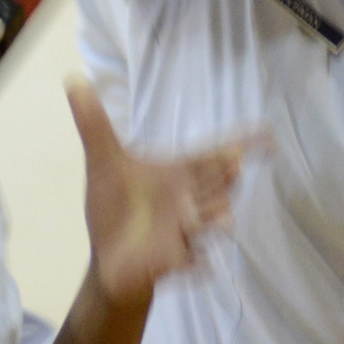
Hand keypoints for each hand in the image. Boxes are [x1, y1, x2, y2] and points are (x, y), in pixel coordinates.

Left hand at [68, 78, 244, 308]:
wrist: (110, 257)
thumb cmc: (114, 206)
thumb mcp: (103, 162)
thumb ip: (94, 124)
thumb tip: (73, 79)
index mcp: (179, 173)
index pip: (216, 154)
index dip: (244, 144)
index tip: (270, 137)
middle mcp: (190, 199)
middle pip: (219, 182)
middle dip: (227, 177)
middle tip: (234, 167)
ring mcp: (186, 231)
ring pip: (211, 219)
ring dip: (217, 217)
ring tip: (223, 220)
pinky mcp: (176, 261)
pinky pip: (193, 261)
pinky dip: (196, 263)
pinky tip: (200, 265)